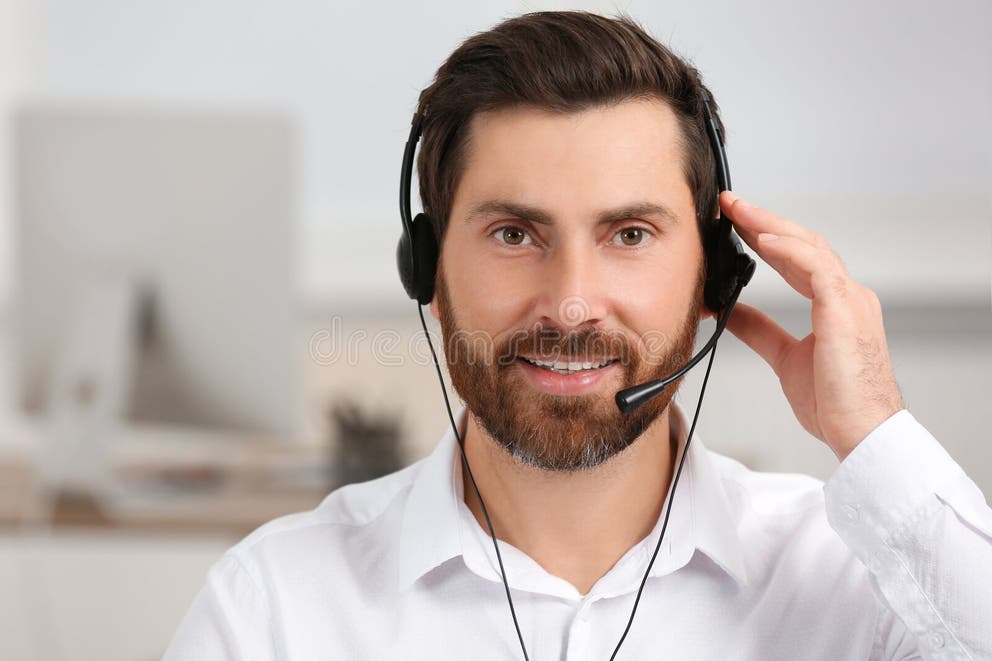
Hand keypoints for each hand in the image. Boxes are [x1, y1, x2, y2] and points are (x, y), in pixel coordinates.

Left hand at [719, 191, 903, 461]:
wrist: (860, 433)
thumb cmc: (835, 403)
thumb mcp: (784, 357)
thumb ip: (761, 330)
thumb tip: (731, 312)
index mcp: (836, 305)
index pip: (798, 258)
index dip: (767, 237)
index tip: (735, 223)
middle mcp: (847, 295)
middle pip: (803, 243)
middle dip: (764, 221)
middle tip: (730, 204)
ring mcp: (850, 299)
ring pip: (809, 246)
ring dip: (770, 225)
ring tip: (738, 212)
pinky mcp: (846, 310)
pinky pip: (816, 268)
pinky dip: (787, 251)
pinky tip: (760, 239)